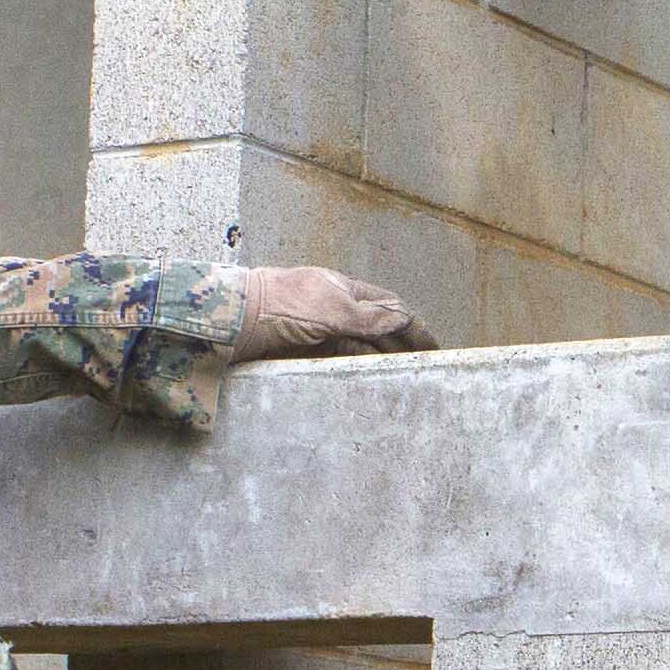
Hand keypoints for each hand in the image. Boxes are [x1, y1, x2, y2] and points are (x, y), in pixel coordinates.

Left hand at [232, 267, 434, 358]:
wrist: (237, 321)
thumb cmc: (284, 303)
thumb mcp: (333, 308)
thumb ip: (370, 316)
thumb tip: (404, 319)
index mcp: (346, 290)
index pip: (389, 307)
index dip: (412, 326)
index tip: (432, 347)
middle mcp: (338, 311)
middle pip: (378, 330)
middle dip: (400, 347)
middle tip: (423, 370)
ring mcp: (323, 333)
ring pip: (362, 349)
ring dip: (381, 361)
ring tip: (401, 378)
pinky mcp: (308, 355)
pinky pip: (340, 364)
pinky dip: (357, 370)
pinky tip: (369, 379)